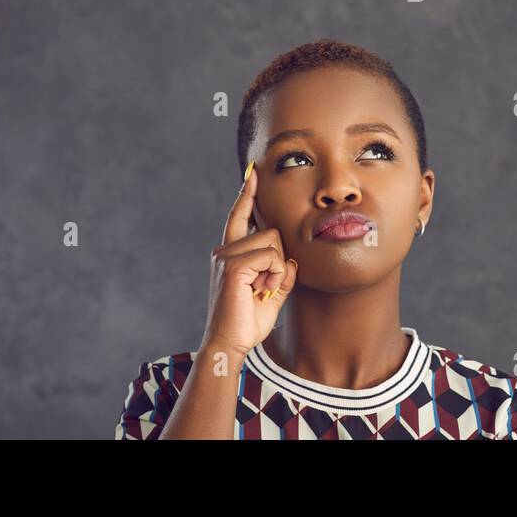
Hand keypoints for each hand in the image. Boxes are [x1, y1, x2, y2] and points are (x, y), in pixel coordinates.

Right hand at [201, 160, 298, 359]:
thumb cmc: (248, 323)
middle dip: (279, 260)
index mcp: (231, 253)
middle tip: (266, 289)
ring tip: (261, 292)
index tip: (253, 172)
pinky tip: (261, 292)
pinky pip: (271, 257)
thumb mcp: (272, 293)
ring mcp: (225, 257)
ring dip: (277, 271)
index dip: (247, 194)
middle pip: (271, 232)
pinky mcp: (232, 266)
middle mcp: (224, 250)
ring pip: (273, 243)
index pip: (240, 216)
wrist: (230, 344)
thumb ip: (282, 273)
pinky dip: (274, 276)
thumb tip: (292, 259)